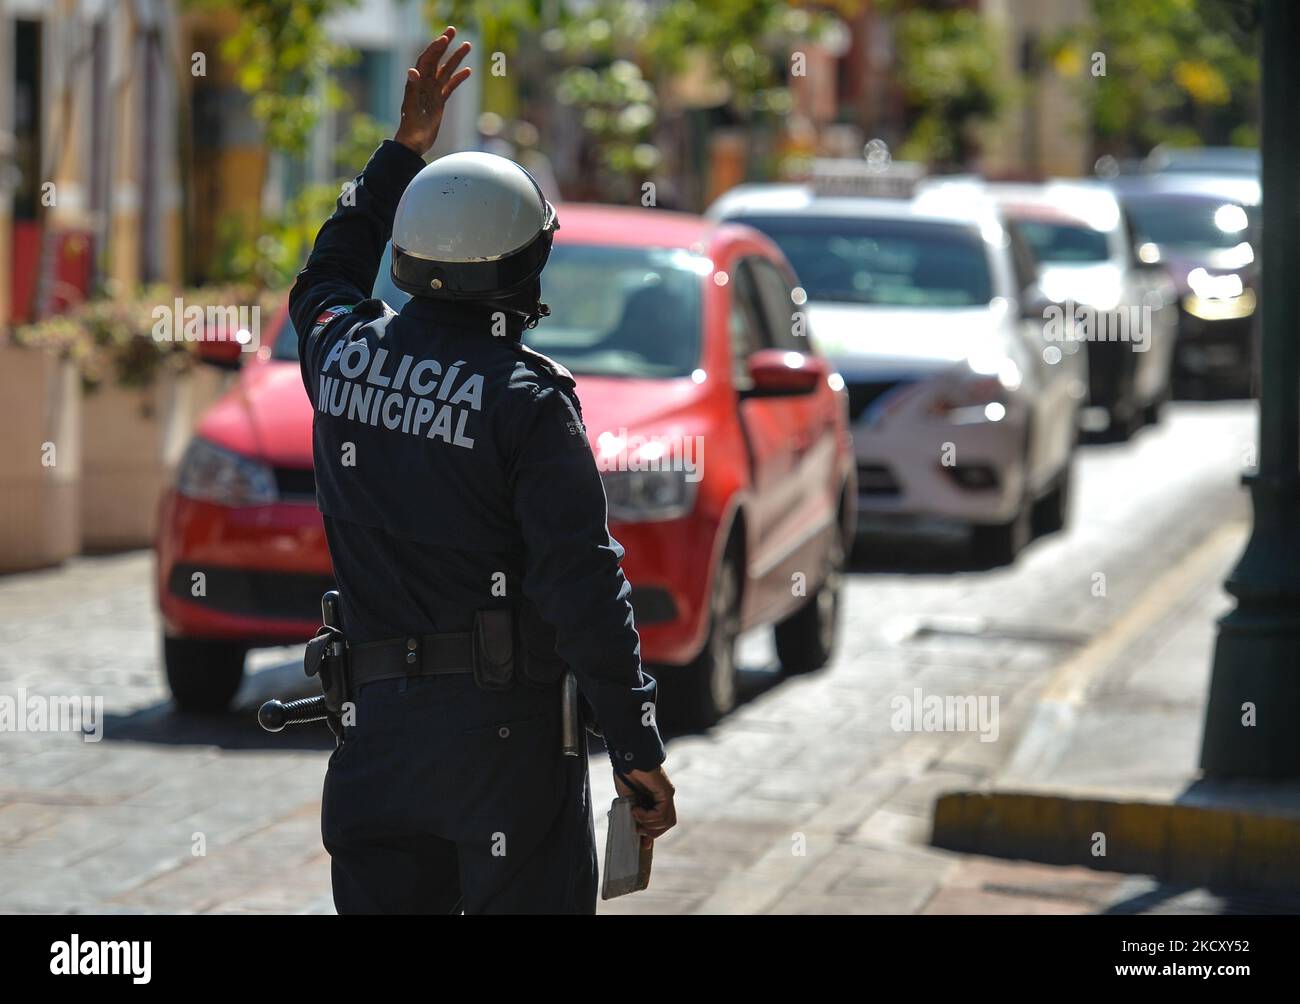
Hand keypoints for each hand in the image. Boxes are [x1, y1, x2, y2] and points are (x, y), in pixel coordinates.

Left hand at [393, 27, 471, 157]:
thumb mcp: (411, 108)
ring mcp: (432, 92)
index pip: (426, 60)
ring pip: (446, 71)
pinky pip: (450, 86)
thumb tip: (412, 70)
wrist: (414, 144)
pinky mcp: (439, 102)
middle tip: (453, 30)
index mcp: (417, 83)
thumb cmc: (410, 128)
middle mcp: (424, 84)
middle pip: (436, 60)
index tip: (444, 38)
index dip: (434, 49)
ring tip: (467, 45)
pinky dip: (458, 78)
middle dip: (444, 45)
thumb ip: (412, 89)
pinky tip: (468, 71)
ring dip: (456, 58)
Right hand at [615, 766, 676, 847]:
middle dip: (651, 831)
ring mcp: (668, 795)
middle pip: (667, 825)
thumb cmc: (626, 777)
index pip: (662, 824)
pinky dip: (647, 816)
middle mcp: (665, 799)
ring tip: (635, 812)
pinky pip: (661, 813)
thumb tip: (643, 841)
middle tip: (636, 826)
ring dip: (647, 822)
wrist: (627, 760)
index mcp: (657, 801)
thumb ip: (637, 819)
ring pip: (666, 822)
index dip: (653, 834)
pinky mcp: (667, 792)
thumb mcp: (630, 803)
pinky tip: (637, 808)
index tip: (643, 844)